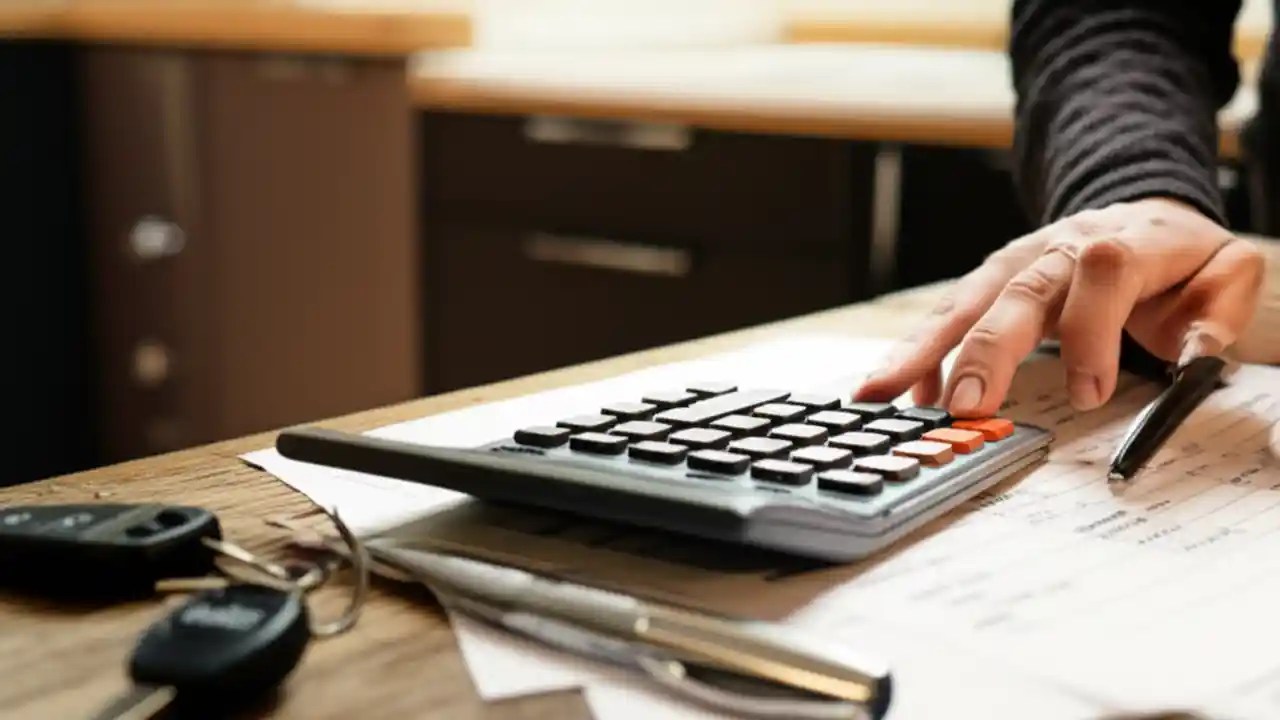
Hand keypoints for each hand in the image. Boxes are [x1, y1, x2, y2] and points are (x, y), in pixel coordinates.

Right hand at [854, 198, 1265, 416]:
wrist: (1138, 213)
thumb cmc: (1180, 258)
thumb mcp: (1228, 273)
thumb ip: (1219, 313)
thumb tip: (1196, 356)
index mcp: (1122, 246)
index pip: (1100, 279)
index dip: (1092, 336)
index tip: (1088, 393)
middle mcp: (1057, 251)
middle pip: (1016, 295)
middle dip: (987, 352)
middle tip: (968, 407)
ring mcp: (1013, 264)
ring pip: (964, 303)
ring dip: (921, 350)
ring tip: (882, 391)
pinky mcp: (988, 282)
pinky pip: (947, 317)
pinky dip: (920, 354)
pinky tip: (900, 393)